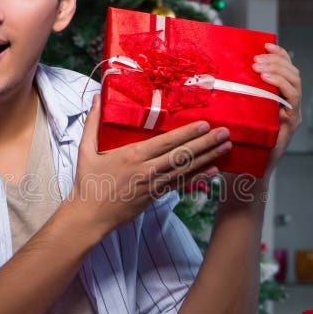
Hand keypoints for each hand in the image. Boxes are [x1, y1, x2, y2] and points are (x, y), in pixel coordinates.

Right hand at [71, 95, 230, 234]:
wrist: (89, 216)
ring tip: (226, 148)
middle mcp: (147, 170)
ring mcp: (154, 185)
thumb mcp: (86, 149)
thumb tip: (98, 97)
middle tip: (226, 134)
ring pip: (186, 169)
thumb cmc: (88, 182)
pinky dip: (199, 177)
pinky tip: (213, 170)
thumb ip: (93, 122)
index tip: (205, 124)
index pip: (166, 142)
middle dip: (206, 143)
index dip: (188, 133)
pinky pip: (181, 184)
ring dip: (209, 158)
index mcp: (133, 155)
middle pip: (183, 155)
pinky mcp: (155, 196)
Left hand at [252, 42, 301, 176]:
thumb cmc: (239, 142)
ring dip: (277, 70)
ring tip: (258, 67)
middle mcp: (289, 105)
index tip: (264, 44)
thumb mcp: (239, 112)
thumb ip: (240, 95)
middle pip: (293, 73)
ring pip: (295, 83)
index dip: (279, 55)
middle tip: (256, 60)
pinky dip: (281, 85)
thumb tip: (222, 73)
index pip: (286, 70)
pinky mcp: (290, 124)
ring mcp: (292, 115)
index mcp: (279, 99)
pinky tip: (265, 80)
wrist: (246, 169)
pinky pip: (292, 99)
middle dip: (276, 61)